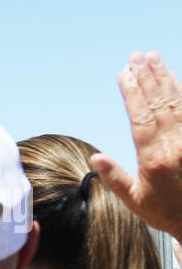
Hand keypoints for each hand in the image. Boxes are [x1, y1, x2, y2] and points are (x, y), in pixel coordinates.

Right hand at [90, 52, 181, 241]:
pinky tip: (173, 78)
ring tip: (154, 58)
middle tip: (137, 56)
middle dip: (148, 76)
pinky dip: (181, 91)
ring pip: (177, 100)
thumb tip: (95, 158)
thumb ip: (115, 178)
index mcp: (155, 158)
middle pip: (159, 102)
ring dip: (164, 77)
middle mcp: (176, 144)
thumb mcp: (135, 201)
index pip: (141, 117)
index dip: (132, 93)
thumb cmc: (167, 211)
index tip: (124, 74)